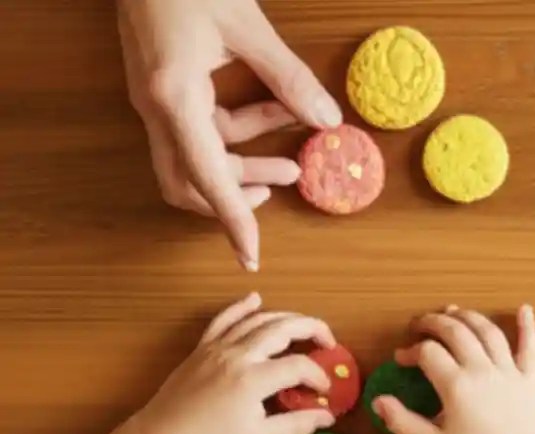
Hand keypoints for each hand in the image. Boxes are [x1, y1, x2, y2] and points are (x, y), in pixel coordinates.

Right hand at [117, 0, 342, 270]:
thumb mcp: (247, 27)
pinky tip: (277, 110)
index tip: (251, 255)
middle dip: (236, 193)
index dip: (231, 219)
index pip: (205, 176)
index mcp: (173, 97)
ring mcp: (156, 100)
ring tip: (293, 154)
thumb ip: (289, 78)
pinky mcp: (164, 88)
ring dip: (244, 161)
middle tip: (288, 179)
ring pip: (196, 157)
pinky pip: (199, 128)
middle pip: (188, 181)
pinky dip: (238, 129)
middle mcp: (157, 107)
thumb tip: (327, 121)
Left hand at [130, 293, 336, 433]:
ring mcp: (219, 347)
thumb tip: (328, 417)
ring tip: (305, 326)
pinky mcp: (203, 346)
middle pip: (284, 329)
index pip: (299, 366)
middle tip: (329, 342)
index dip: (318, 376)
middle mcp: (238, 355)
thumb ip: (297, 425)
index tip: (323, 391)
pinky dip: (242, 306)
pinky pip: (225, 318)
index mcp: (253, 379)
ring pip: (259, 320)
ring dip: (287, 318)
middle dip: (313, 330)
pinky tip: (256, 299)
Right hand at [373, 305, 534, 433]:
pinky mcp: (529, 378)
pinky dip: (528, 326)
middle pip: (456, 331)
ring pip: (488, 331)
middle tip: (420, 324)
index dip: (411, 351)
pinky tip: (526, 308)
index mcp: (457, 386)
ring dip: (468, 317)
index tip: (402, 359)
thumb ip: (402, 422)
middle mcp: (482, 370)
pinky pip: (530, 347)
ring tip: (453, 312)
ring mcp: (508, 371)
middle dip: (434, 322)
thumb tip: (377, 401)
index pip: (428, 353)